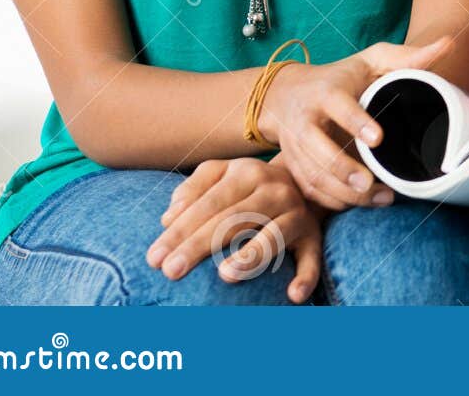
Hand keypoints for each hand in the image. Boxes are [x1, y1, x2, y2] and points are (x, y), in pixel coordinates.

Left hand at [146, 156, 330, 302]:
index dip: (180, 231)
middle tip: (171, 272)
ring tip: (225, 275)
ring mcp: (297, 214)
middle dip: (199, 246)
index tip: (154, 258)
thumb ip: (192, 188)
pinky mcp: (314, 237)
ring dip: (251, 256)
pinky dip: (306, 277)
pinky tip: (293, 296)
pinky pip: (312, 259)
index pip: (209, 204)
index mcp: (247, 173)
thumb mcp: (221, 174)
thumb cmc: (248, 185)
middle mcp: (275, 191)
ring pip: (273, 236)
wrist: (306, 179)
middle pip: (233, 221)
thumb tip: (168, 217)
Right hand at [258, 37, 450, 209]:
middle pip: (316, 147)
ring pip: (313, 173)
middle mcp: (305, 118)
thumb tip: (449, 43)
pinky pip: (307, 187)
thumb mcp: (370, 60)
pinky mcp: (292, 164)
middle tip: (369, 184)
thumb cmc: (339, 77)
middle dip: (342, 168)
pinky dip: (331, 200)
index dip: (356, 122)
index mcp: (327, 91)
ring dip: (342, 191)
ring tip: (377, 198)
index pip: (339, 106)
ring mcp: (295, 144)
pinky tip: (358, 202)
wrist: (285, 94)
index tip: (379, 139)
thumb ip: (408, 56)